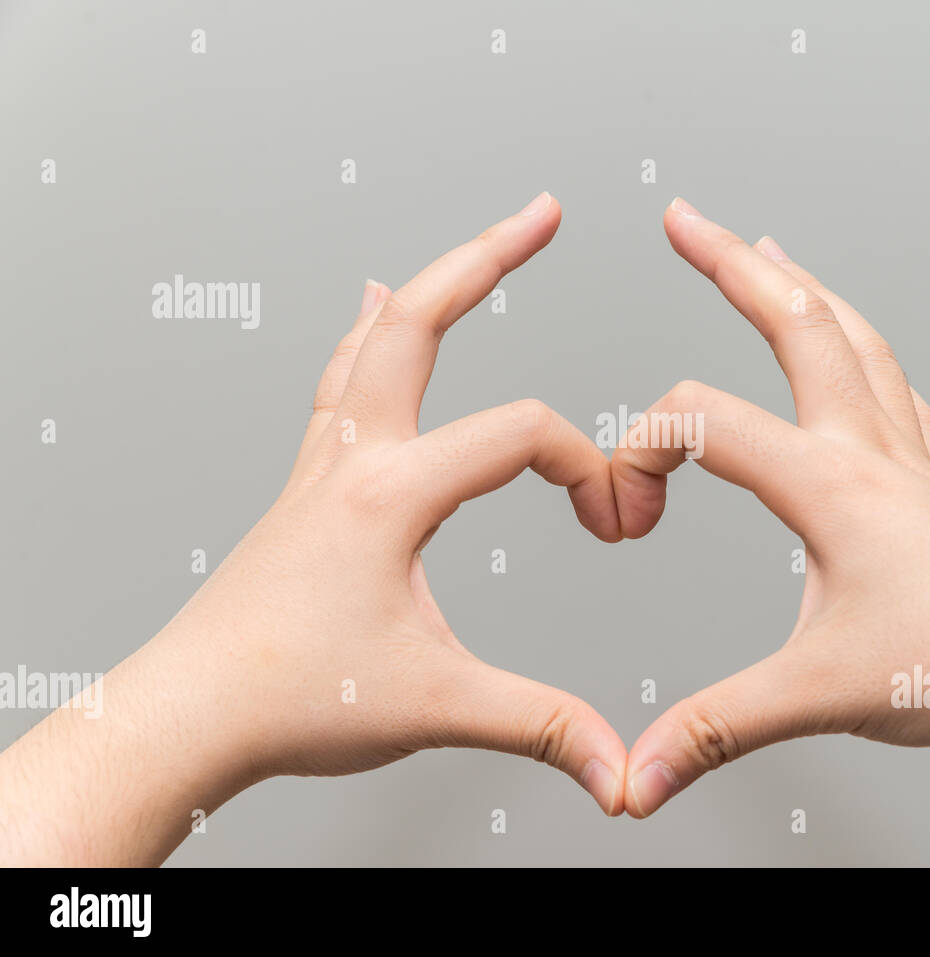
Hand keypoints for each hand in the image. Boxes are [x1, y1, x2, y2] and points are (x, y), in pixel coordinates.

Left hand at [0, 194, 627, 865]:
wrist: (189, 717)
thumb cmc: (289, 700)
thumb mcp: (436, 703)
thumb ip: (542, 725)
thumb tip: (619, 769)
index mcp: (391, 492)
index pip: (520, 435)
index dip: (589, 470)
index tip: (613, 526)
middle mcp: (352, 459)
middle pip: (423, 321)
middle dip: (488, 257)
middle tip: (541, 214)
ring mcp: (322, 467)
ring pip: (373, 344)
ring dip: (429, 289)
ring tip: (470, 249)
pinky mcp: (308, 490)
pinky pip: (340, 386)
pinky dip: (368, 342)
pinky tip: (365, 324)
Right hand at [611, 198, 929, 864]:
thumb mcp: (817, 695)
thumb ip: (716, 727)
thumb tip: (639, 775)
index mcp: (830, 485)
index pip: (706, 424)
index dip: (640, 454)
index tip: (626, 517)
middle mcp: (871, 453)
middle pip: (797, 323)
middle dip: (730, 263)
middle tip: (686, 219)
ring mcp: (911, 462)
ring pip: (854, 342)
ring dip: (803, 290)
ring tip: (768, 252)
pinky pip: (898, 394)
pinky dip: (864, 356)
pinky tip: (862, 363)